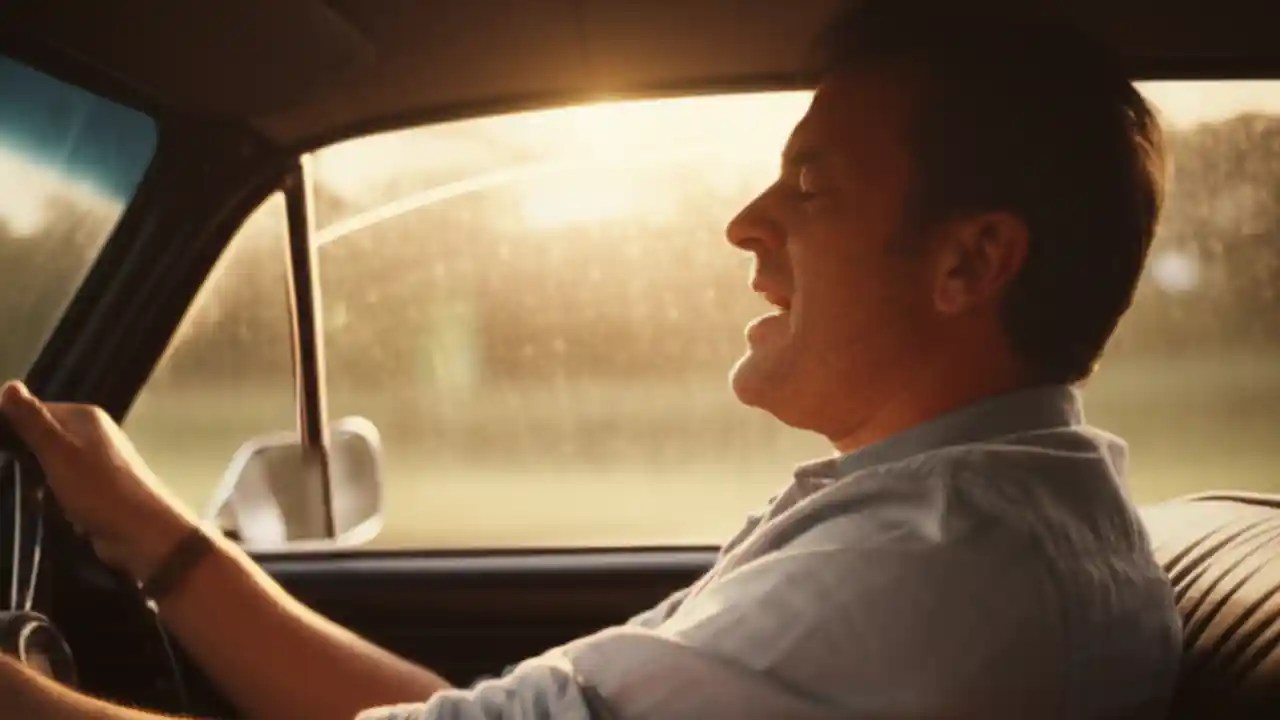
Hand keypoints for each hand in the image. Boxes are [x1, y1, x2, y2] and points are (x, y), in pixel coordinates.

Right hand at [0, 381, 195, 582]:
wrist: (141, 534)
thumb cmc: (100, 489)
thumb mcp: (59, 452)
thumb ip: (32, 421)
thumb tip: (8, 385)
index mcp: (83, 417)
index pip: (31, 410)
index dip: (7, 427)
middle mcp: (89, 434)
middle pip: (37, 438)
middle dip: (15, 456)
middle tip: (1, 473)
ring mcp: (91, 463)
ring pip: (43, 465)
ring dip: (27, 479)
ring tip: (11, 489)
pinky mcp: (90, 490)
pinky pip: (55, 486)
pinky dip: (42, 495)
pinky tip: (29, 504)